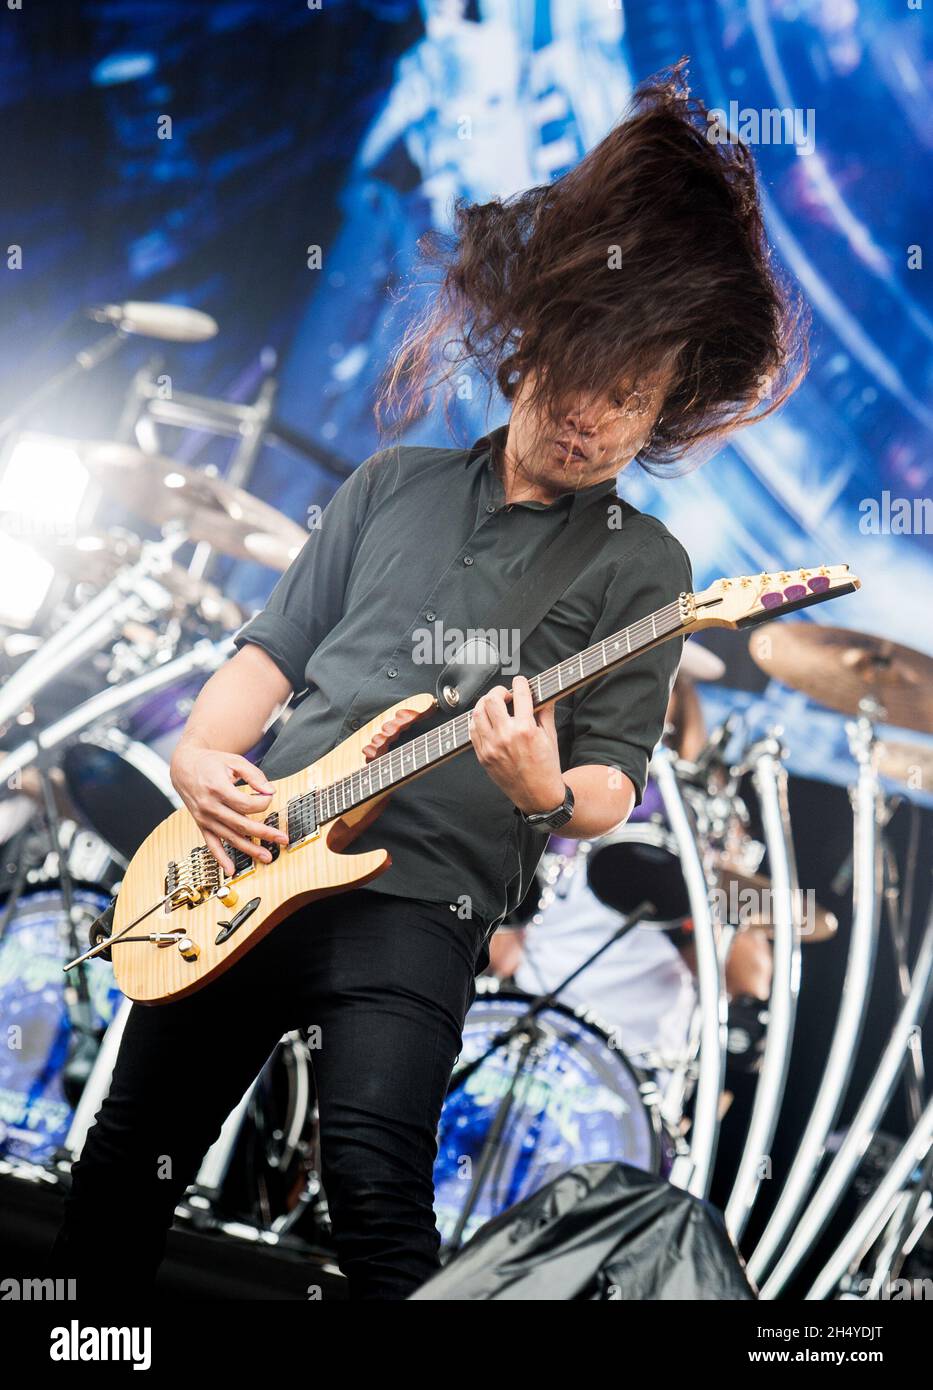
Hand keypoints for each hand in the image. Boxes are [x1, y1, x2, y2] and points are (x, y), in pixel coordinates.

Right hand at [169, 745, 288, 874]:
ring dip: (249, 849)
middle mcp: (210, 806)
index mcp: (218, 789)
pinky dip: (220, 858)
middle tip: (282, 839)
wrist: (184, 766)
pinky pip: (211, 844)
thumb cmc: (211, 762)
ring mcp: (205, 818)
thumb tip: (271, 791)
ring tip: (267, 857)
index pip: (247, 804)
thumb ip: (254, 775)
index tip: (268, 796)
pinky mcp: (201, 824)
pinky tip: (230, 870)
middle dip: (265, 833)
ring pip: (230, 837)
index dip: (263, 801)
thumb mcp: (234, 761)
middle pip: (242, 824)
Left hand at [469, 675, 565, 813]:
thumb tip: (544, 695)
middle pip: (492, 700)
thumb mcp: (550, 738)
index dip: (520, 683)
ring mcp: (491, 747)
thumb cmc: (547, 768)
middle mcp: (506, 736)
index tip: (520, 682)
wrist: (538, 796)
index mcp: (526, 730)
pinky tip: (486, 720)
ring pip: (477, 713)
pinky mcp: (483, 756)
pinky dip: (477, 721)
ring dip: (485, 704)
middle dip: (499, 691)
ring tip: (494, 706)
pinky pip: (472, 731)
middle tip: (506, 695)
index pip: (520, 695)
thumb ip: (545, 713)